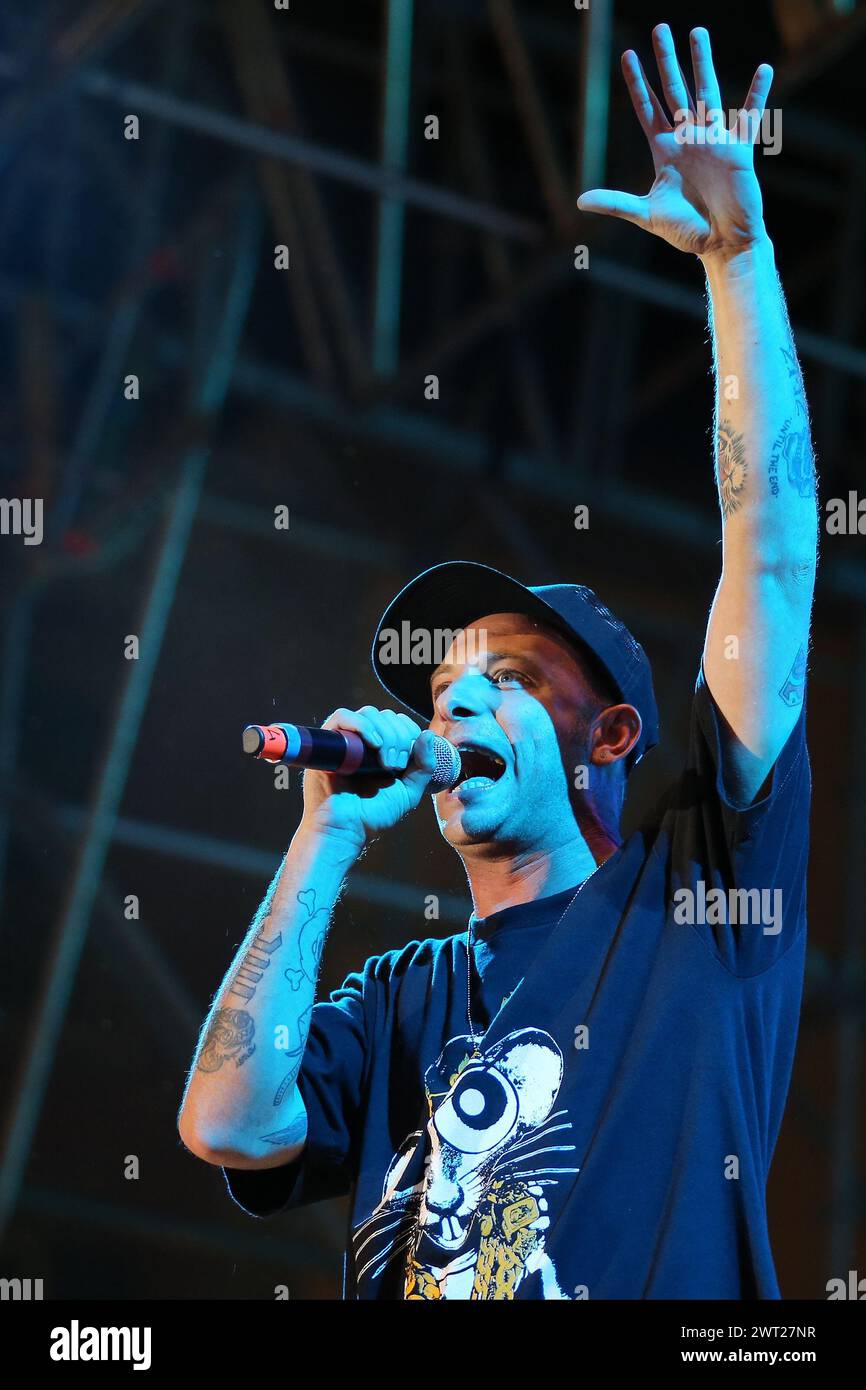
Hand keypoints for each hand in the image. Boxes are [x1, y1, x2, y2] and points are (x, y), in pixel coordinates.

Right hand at [298, 705, 438, 850]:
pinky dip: (361, 724)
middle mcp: (364, 741)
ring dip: (384, 732)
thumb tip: (428, 733)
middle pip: (386, 715)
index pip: (400, 722)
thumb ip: (424, 766)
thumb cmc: (372, 815)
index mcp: (383, 749)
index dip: (408, 734)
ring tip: (384, 760)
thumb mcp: (408, 791)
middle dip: (398, 737)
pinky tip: (373, 744)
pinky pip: (342, 716)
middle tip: (394, 765)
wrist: (343, 830)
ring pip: (368, 713)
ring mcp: (346, 740)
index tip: (406, 762)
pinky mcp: (327, 742)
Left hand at [577, 25, 771, 259]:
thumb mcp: (646, 214)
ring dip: (702, 62)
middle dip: (666, 60)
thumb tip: (581, 200)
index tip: (628, 56)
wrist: (721, 243)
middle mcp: (688, 139)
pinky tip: (763, 69)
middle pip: (674, 90)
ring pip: (706, 92)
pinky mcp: (738, 149)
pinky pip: (749, 115)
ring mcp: (713, 140)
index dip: (637, 84)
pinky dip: (757, 93)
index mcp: (665, 151)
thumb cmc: (685, 232)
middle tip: (659, 29)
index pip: (648, 109)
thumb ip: (616, 203)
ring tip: (697, 32)